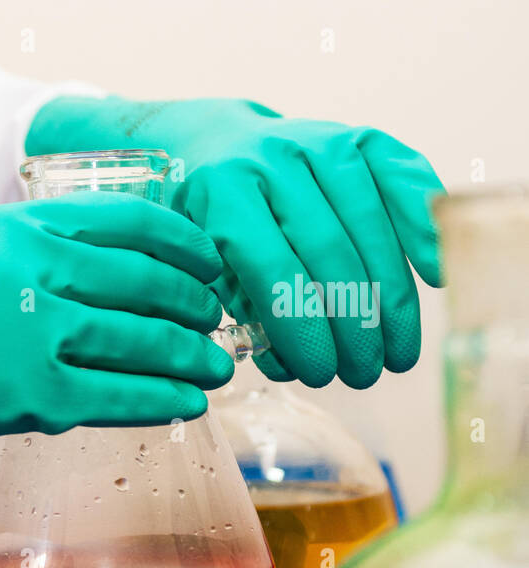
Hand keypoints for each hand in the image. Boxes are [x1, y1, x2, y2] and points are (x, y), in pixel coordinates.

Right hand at [0, 189, 233, 456]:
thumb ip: (30, 256)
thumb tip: (95, 285)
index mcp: (25, 224)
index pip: (136, 222)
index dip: (187, 245)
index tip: (208, 264)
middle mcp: (41, 269)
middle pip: (152, 282)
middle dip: (198, 306)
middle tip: (217, 324)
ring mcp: (39, 332)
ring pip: (144, 340)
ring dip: (191, 356)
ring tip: (214, 369)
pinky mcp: (30, 394)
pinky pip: (118, 396)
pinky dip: (161, 399)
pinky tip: (186, 403)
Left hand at [28, 96, 445, 387]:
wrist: (206, 141)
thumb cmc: (194, 220)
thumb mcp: (188, 260)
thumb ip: (230, 307)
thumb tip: (285, 366)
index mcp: (222, 194)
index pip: (275, 272)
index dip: (304, 330)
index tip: (321, 374)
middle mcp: (274, 160)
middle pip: (330, 254)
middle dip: (354, 325)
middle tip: (364, 376)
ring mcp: (321, 141)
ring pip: (371, 227)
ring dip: (393, 298)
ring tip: (398, 354)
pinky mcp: (359, 135)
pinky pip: (404, 180)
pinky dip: (424, 228)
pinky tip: (437, 277)